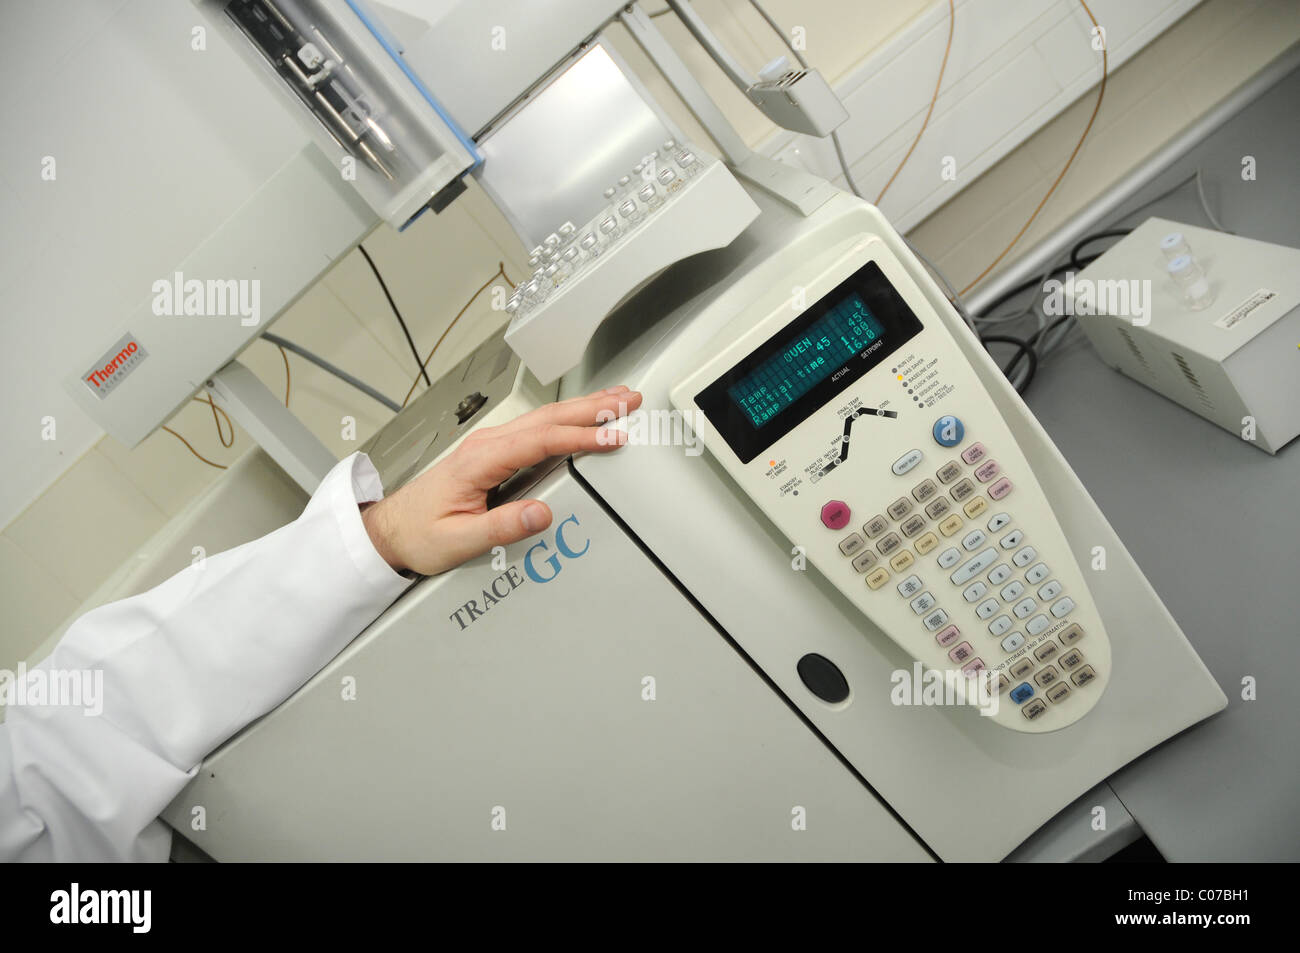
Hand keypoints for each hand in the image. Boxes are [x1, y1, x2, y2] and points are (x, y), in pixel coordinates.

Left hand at [361, 386, 641, 575]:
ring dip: (582, 407)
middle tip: (628, 400)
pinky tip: (580, 419)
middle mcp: (486, 444)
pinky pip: (536, 428)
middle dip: (592, 407)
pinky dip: (565, 419)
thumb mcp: (459, 541)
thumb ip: (501, 528)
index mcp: (480, 460)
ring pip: (544, 417)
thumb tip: (541, 513)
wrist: (390, 531)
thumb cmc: (420, 534)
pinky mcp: (491, 452)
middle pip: (548, 417)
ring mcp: (488, 444)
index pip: (541, 440)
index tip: (612, 436)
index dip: (580, 436)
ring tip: (617, 399)